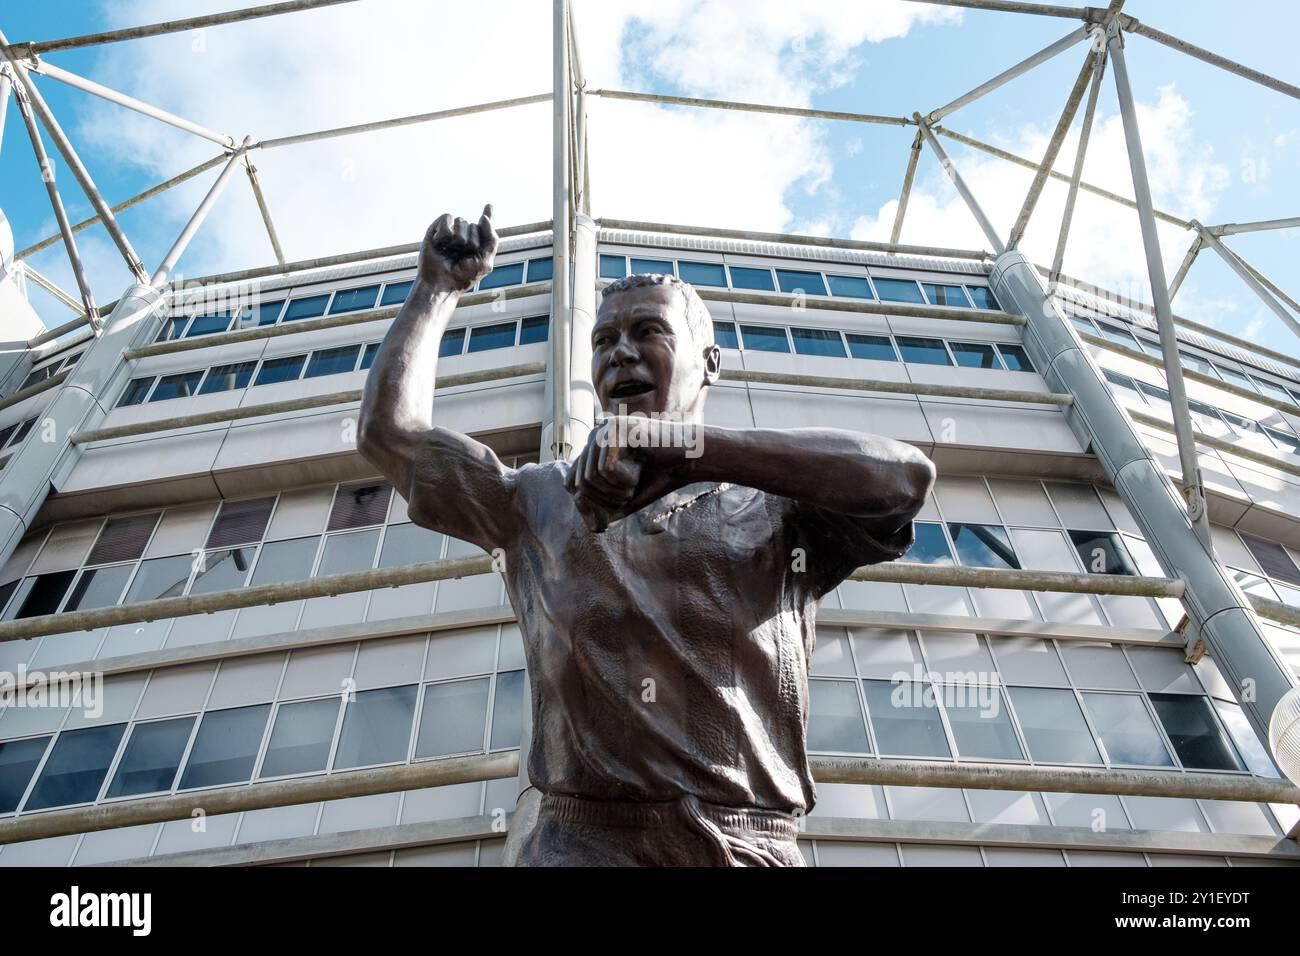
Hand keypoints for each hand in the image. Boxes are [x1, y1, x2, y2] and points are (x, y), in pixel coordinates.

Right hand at [418, 204, 497, 293]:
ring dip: (458, 239)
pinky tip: (440, 244)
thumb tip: (483, 217)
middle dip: (471, 241)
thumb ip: (491, 238)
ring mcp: (450, 233)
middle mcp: (463, 237)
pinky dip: (445, 231)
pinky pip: (447, 218)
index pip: (483, 227)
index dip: (488, 216)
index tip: (489, 206)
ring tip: (450, 252)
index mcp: (476, 245)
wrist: (442, 283)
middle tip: (461, 257)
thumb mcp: (485, 260)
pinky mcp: (435, 229)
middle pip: (474, 225)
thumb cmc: (463, 276)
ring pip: (462, 221)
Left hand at [565, 417, 685, 531]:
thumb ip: (599, 506)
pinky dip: (625, 478)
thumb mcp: (623, 499)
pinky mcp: (617, 427)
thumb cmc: (657, 478)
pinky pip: (606, 467)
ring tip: (636, 479)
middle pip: (580, 482)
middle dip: (606, 498)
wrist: (689, 461)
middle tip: (630, 491)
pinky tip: (640, 468)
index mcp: (592, 450)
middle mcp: (595, 435)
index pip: (570, 482)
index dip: (590, 502)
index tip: (619, 502)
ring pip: (591, 476)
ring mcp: (604, 428)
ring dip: (617, 489)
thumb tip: (577, 500)